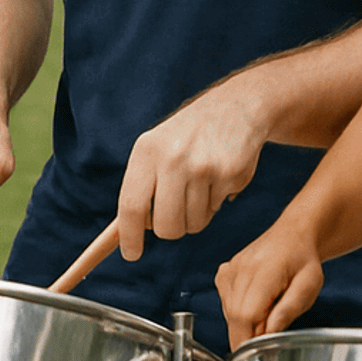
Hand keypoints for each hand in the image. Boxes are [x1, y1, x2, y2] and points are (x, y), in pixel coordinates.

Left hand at [116, 88, 264, 259]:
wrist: (237, 106)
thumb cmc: (188, 135)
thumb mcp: (157, 148)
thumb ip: (141, 187)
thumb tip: (124, 233)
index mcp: (147, 151)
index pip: (131, 205)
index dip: (130, 236)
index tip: (132, 254)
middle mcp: (172, 158)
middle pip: (166, 226)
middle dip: (171, 230)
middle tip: (176, 215)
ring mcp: (203, 166)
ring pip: (194, 223)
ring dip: (196, 214)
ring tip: (199, 185)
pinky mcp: (230, 174)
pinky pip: (217, 209)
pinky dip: (216, 201)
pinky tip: (217, 175)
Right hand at [216, 227, 325, 346]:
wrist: (292, 234)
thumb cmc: (303, 259)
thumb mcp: (309, 286)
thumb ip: (290, 309)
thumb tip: (270, 331)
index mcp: (265, 269)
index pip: (246, 313)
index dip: (251, 337)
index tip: (260, 351)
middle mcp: (241, 268)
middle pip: (234, 315)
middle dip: (247, 335)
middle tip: (266, 340)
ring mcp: (230, 269)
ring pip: (227, 311)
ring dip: (243, 323)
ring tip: (267, 313)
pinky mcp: (224, 272)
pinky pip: (224, 302)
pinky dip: (236, 311)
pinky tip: (255, 303)